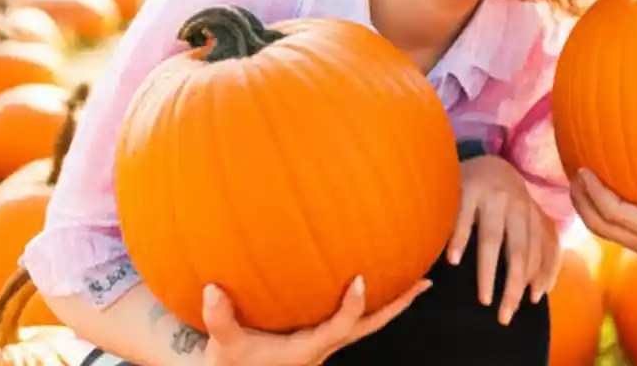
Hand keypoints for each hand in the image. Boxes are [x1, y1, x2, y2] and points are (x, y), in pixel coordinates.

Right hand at [199, 276, 429, 365]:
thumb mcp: (223, 345)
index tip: (361, 279)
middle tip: (423, 282)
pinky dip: (368, 303)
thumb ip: (220, 318)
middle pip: (369, 326)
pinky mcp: (322, 337)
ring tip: (415, 278)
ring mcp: (325, 343)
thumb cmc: (231, 362)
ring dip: (391, 303)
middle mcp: (324, 347)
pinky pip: (353, 319)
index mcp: (307, 349)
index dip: (353, 306)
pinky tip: (375, 281)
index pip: (340, 327)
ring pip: (366, 323)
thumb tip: (212, 289)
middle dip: (397, 305)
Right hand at [446, 155, 558, 324]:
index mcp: (533, 212)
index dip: (542, 275)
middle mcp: (517, 203)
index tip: (533, 301)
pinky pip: (462, 218)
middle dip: (514, 287)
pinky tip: (452, 260)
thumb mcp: (526, 218)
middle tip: (505, 316)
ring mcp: (492, 195)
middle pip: (519, 251)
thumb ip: (536, 245)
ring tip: (485, 298)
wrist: (484, 160)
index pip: (543, 248)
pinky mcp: (467, 188)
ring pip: (492, 239)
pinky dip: (459, 239)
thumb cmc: (505, 201)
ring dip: (488, 272)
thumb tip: (541, 290)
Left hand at [570, 148, 636, 286]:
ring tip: (586, 188)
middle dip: (582, 203)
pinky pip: (630, 242)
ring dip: (595, 214)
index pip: (616, 214)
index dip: (594, 192)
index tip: (582, 169)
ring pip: (615, 239)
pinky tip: (620, 202)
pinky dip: (615, 222)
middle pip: (603, 230)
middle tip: (573, 176)